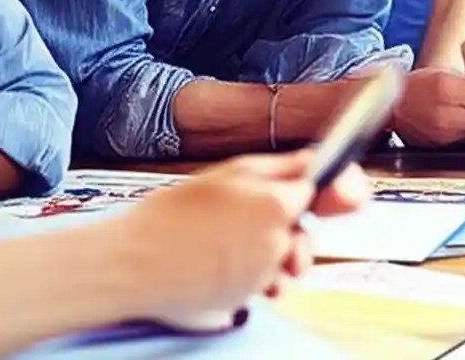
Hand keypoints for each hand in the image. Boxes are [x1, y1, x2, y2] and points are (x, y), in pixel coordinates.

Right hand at [118, 151, 368, 326]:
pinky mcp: (246, 300)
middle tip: (255, 216)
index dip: (322, 188)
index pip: (322, 191)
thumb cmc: (172, 215)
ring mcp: (262, 275)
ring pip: (282, 260)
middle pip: (304, 232)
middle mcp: (276, 243)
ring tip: (229, 242)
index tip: (333, 190)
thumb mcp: (227, 173)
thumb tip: (319, 164)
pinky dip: (249, 276)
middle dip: (290, 227)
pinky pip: (261, 284)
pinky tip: (219, 265)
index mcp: (275, 205)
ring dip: (268, 254)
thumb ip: (282, 168)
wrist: (130, 264)